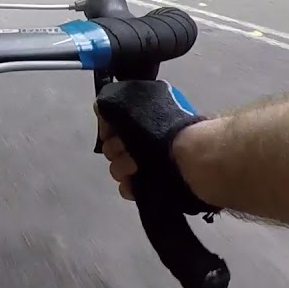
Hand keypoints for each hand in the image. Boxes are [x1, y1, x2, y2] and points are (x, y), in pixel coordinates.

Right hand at [93, 79, 217, 215]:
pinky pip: (127, 188)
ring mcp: (148, 165)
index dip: (108, 129)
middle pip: (112, 148)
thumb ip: (113, 102)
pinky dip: (128, 186)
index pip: (114, 125)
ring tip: (135, 165)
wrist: (187, 157)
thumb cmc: (160, 125)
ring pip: (117, 169)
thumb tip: (101, 108)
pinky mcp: (151, 187)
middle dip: (116, 148)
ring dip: (122, 167)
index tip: (112, 131)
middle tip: (126, 147)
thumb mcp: (131, 100)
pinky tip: (134, 182)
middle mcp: (146, 141)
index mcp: (143, 120)